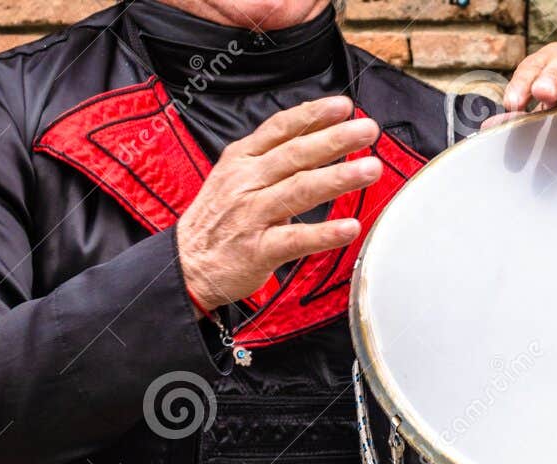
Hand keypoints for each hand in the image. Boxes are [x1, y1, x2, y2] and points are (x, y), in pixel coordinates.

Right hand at [177, 95, 380, 311]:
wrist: (186, 264)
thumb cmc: (219, 219)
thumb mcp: (234, 175)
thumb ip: (271, 156)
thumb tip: (314, 132)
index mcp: (242, 160)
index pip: (280, 129)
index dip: (313, 115)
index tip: (343, 106)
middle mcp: (246, 182)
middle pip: (295, 155)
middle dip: (335, 140)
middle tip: (368, 130)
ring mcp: (251, 215)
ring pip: (299, 191)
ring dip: (338, 178)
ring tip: (371, 169)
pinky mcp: (258, 250)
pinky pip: (296, 239)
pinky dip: (324, 233)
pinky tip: (350, 228)